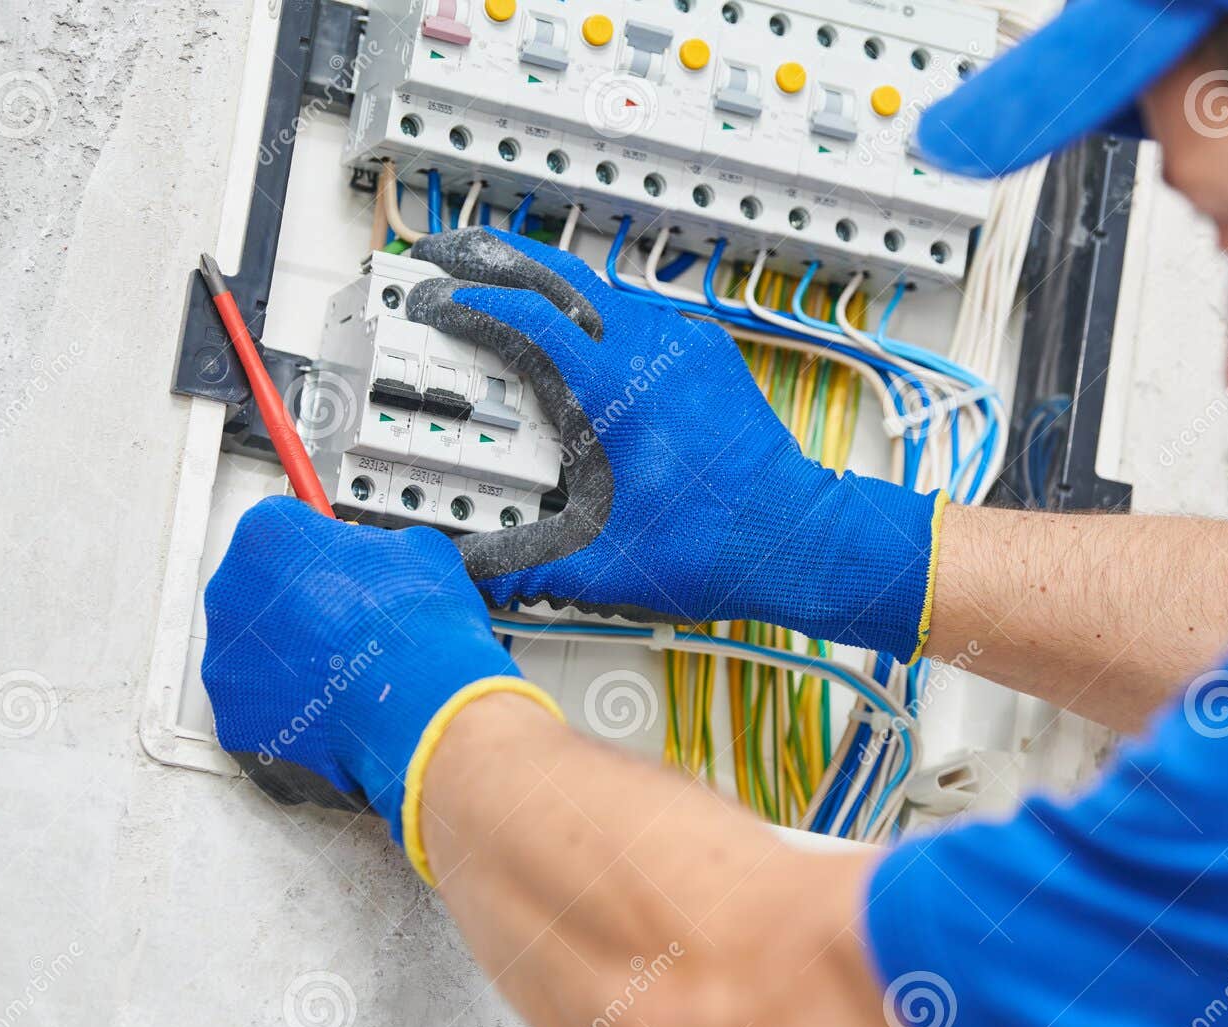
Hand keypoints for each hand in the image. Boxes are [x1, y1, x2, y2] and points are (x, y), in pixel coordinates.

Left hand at [200, 496, 558, 872]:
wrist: (435, 720)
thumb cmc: (428, 638)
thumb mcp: (423, 556)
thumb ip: (384, 549)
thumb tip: (390, 558)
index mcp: (268, 543)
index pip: (282, 530)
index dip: (321, 553)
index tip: (340, 569)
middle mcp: (235, 603)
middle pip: (263, 594)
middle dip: (304, 608)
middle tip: (355, 624)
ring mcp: (234, 671)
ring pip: (262, 656)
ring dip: (299, 663)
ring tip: (358, 675)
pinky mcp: (245, 728)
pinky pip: (269, 712)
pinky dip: (300, 714)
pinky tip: (347, 711)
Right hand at [405, 227, 945, 660]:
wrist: (800, 539)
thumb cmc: (715, 547)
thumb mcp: (602, 563)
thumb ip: (522, 566)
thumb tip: (463, 573)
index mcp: (617, 388)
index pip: (525, 318)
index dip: (466, 302)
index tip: (426, 299)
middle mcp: (653, 349)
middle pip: (557, 272)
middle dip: (489, 255)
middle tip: (439, 251)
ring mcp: (684, 344)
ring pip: (598, 287)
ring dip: (542, 280)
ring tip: (495, 286)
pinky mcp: (705, 354)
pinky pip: (635, 312)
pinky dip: (590, 309)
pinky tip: (570, 332)